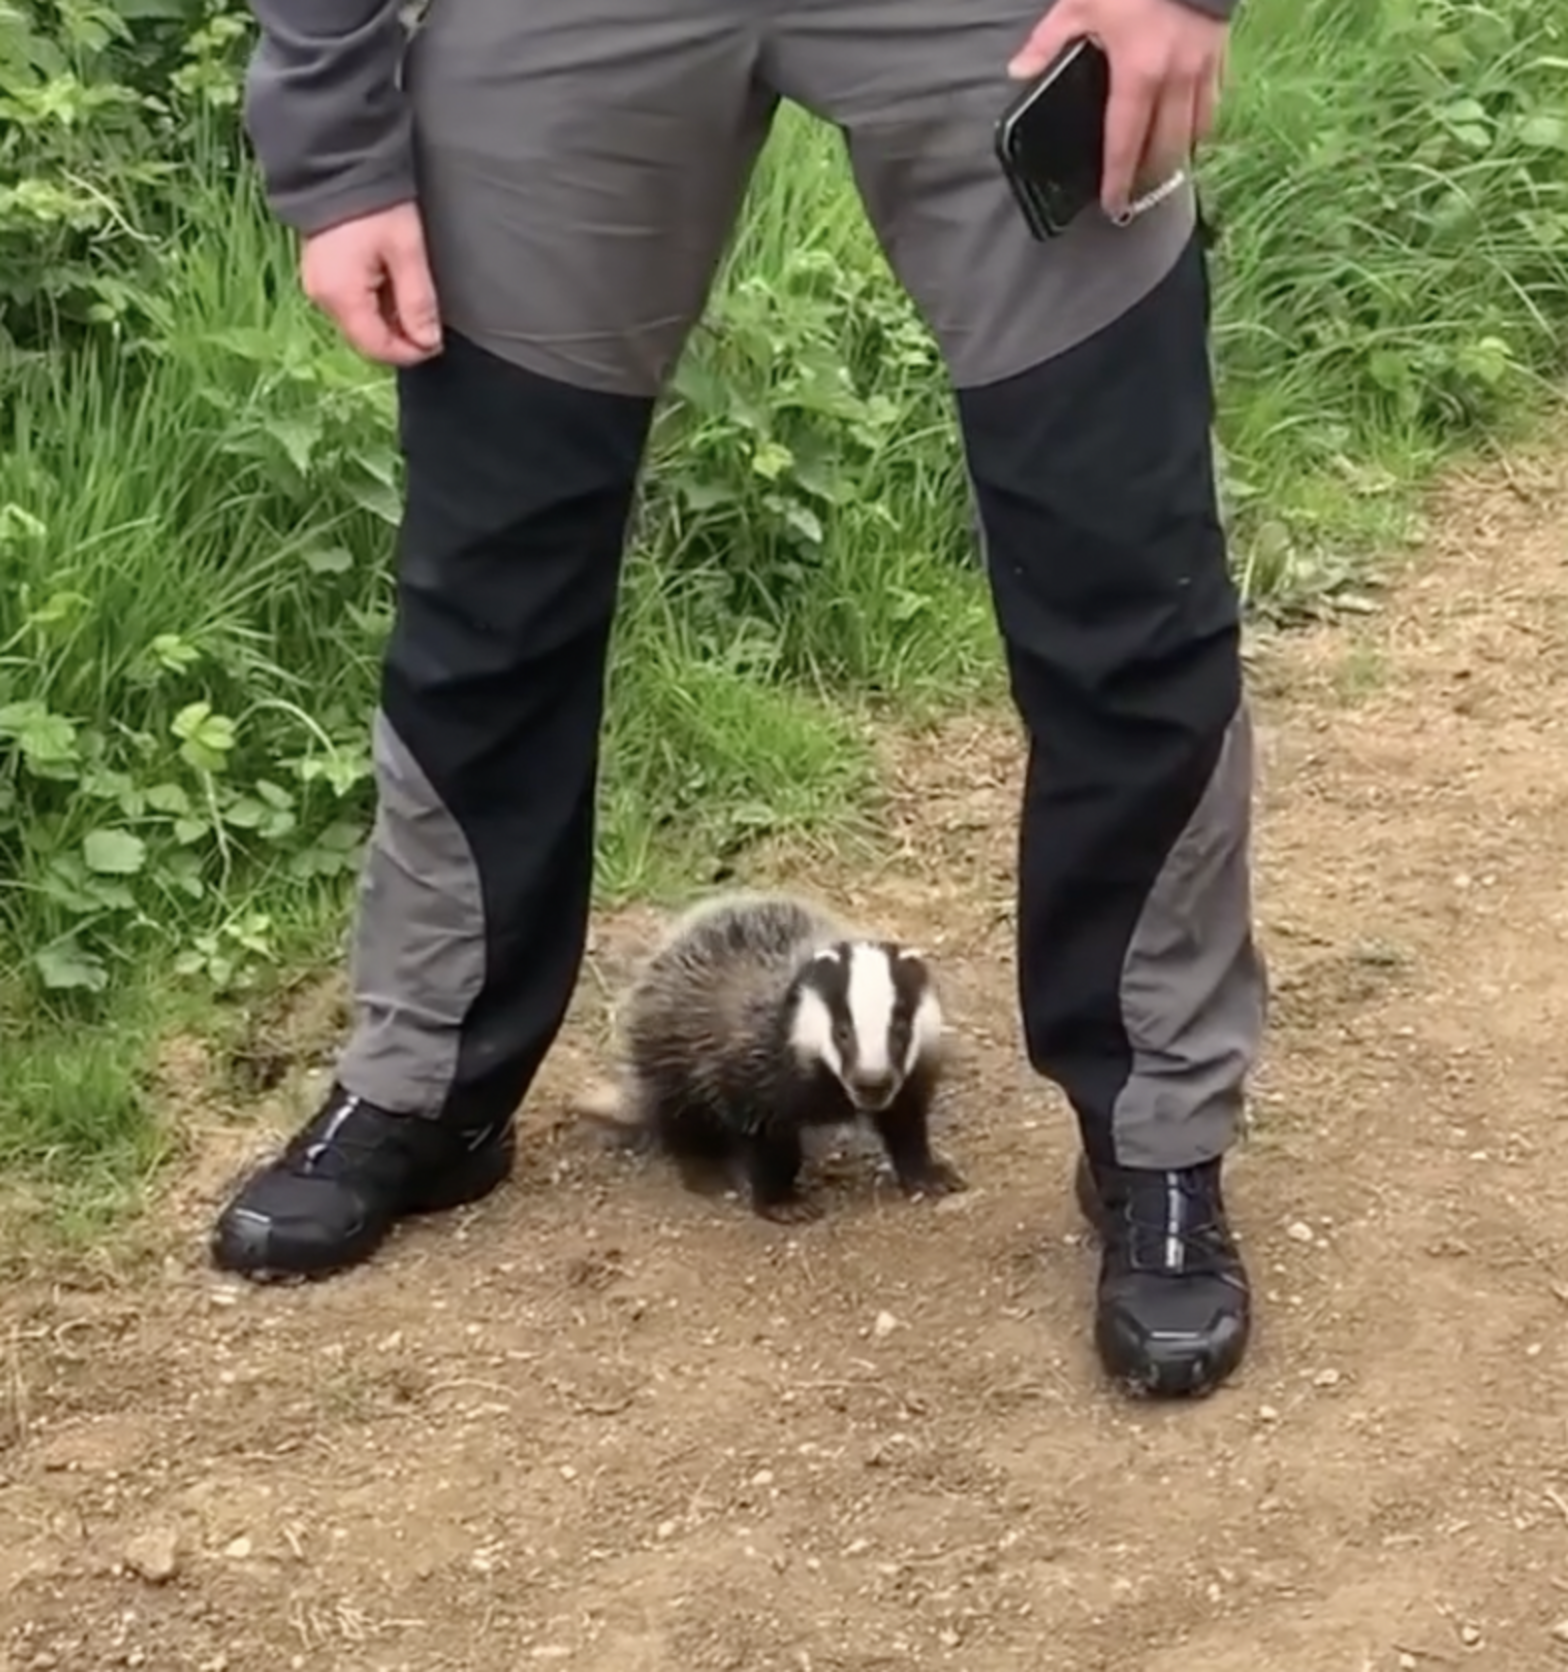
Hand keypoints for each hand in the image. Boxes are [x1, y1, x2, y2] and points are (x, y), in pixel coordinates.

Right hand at [299, 201, 443, 366]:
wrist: (339, 162)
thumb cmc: (376, 204)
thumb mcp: (406, 252)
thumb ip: (417, 302)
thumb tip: (428, 341)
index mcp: (342, 297)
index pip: (377, 348)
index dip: (410, 352)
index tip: (436, 343)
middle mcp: (323, 298)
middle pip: (367, 338)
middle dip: (400, 337)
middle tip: (430, 322)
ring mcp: (319, 286)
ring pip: (360, 322)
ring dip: (389, 320)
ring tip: (413, 297)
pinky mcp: (322, 273)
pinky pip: (351, 302)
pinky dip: (375, 303)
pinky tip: (393, 284)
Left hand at [1009, 0, 1227, 218]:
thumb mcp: (1080, 2)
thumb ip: (1049, 40)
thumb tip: (1019, 71)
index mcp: (1139, 73)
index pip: (1126, 141)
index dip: (1119, 178)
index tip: (1113, 204)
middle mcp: (1177, 78)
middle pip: (1167, 147)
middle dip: (1150, 176)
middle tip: (1135, 194)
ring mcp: (1205, 65)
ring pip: (1198, 129)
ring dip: (1180, 154)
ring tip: (1163, 169)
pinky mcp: (1222, 50)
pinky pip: (1215, 99)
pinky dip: (1202, 121)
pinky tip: (1191, 129)